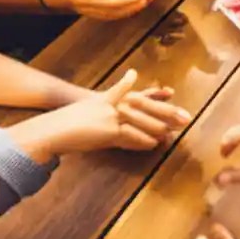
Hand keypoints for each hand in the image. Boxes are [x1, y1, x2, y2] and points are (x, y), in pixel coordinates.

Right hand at [46, 70, 190, 152]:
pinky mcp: (108, 131)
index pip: (137, 94)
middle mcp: (112, 104)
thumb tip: (114, 121)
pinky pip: (131, 136)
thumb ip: (104, 111)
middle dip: (167, 113)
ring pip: (142, 121)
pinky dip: (143, 141)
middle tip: (186, 118)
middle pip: (146, 107)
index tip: (172, 93)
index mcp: (109, 98)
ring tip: (174, 133)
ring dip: (158, 128)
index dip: (155, 95)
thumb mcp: (89, 110)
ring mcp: (111, 116)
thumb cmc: (69, 122)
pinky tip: (154, 144)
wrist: (53, 128)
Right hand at [48, 0, 154, 19]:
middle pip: (123, 9)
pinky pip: (118, 9)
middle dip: (138, 3)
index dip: (132, 0)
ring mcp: (101, 12)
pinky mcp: (102, 9)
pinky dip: (128, 3)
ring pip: (122, 10)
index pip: (118, 3)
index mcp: (95, 2)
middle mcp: (100, 10)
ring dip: (135, 4)